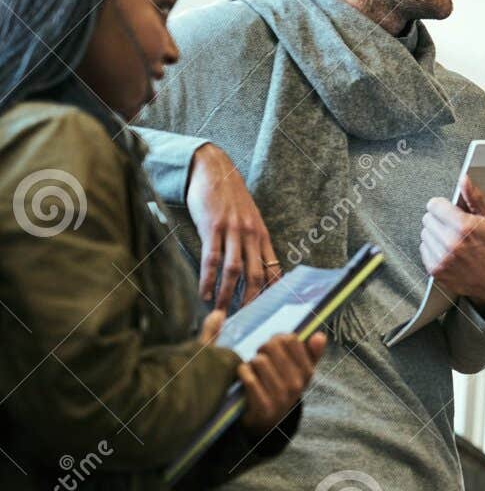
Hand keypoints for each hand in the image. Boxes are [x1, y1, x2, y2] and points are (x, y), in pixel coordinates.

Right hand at [187, 143, 280, 307]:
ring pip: (235, 271)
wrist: (214, 169)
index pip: (273, 270)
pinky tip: (204, 294)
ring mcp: (233, 231)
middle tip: (244, 322)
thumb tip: (253, 273)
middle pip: (257, 276)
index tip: (267, 313)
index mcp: (262, 235)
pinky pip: (212, 259)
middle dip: (251, 302)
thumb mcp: (248, 220)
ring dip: (227, 295)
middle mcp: (252, 235)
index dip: (271, 294)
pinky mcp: (214, 227)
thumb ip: (252, 244)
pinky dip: (209, 280)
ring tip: (220, 313)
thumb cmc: (230, 199)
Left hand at [236, 332, 326, 435]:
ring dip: (251, 362)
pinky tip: (245, 375)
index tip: (274, 347)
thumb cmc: (283, 387)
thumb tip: (320, 336)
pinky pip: (249, 379)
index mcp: (308, 372)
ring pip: (259, 361)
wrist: (267, 421)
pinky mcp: (263, 406)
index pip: (291, 340)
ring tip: (253, 369)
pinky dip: (243, 373)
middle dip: (263, 348)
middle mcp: (296, 384)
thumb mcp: (301, 372)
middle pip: (272, 346)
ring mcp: (280, 396)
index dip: (278, 338)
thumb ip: (312, 352)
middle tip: (260, 356)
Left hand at [420, 177, 484, 307]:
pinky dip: (433, 248)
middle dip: (439, 219)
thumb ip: (473, 197)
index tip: (448, 209)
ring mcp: (441, 257)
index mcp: (463, 226)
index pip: (434, 205)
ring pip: (425, 234)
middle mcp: (450, 242)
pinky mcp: (435, 270)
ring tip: (451, 239)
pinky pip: (423, 249)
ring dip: (435, 234)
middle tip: (452, 226)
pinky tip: (447, 251)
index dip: (442, 205)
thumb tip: (464, 179)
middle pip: (427, 219)